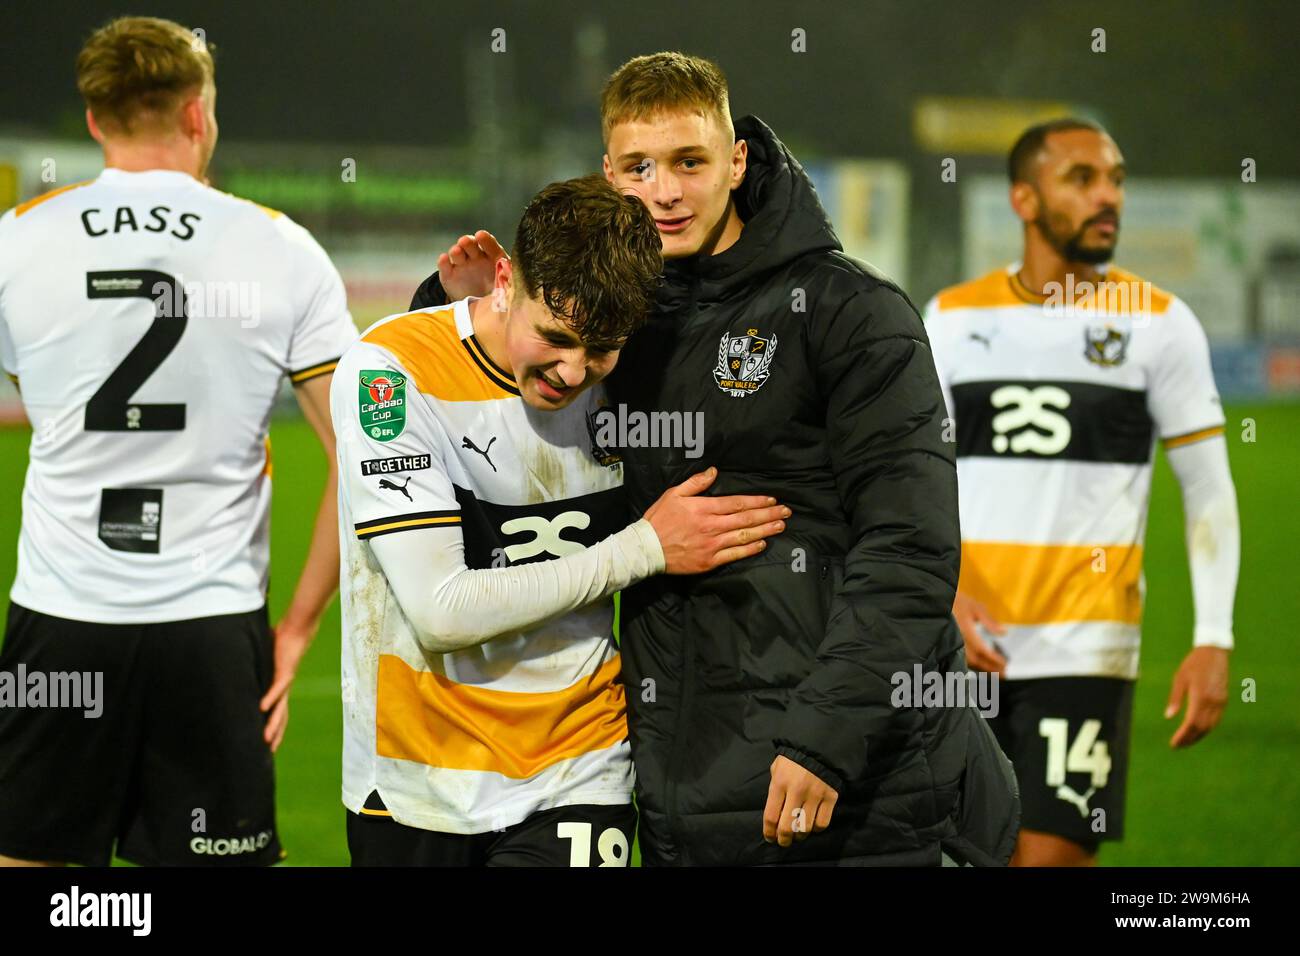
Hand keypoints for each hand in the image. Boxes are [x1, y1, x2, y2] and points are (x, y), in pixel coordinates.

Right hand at [259, 615, 318, 751]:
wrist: (296, 631)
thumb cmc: (280, 644)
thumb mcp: (263, 661)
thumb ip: (254, 668)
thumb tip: (238, 668)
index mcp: (279, 689)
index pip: (277, 714)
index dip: (273, 730)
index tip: (266, 747)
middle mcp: (283, 690)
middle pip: (280, 718)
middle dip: (274, 736)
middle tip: (267, 755)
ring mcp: (285, 683)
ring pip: (279, 709)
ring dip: (273, 724)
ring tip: (265, 740)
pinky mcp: (285, 672)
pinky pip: (277, 688)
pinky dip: (270, 699)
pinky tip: (262, 710)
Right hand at [438, 230, 504, 299]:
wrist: (477, 303)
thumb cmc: (496, 291)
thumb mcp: (505, 287)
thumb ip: (506, 282)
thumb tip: (509, 285)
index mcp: (492, 257)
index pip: (490, 246)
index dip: (486, 240)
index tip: (481, 235)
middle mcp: (475, 257)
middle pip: (471, 245)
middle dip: (468, 242)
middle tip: (465, 241)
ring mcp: (461, 264)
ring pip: (457, 253)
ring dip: (456, 251)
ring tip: (457, 251)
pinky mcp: (448, 274)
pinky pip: (445, 266)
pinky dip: (443, 262)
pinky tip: (444, 259)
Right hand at [643, 467, 788, 573]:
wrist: (646, 549)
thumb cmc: (659, 519)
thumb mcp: (673, 494)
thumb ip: (695, 482)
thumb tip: (714, 471)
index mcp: (704, 508)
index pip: (737, 503)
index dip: (757, 501)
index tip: (773, 499)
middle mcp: (712, 526)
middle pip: (746, 519)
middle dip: (769, 514)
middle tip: (787, 512)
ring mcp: (712, 545)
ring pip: (745, 536)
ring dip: (765, 530)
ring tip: (781, 526)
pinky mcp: (710, 561)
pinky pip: (735, 554)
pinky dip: (750, 549)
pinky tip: (762, 544)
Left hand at [763, 754, 837, 845]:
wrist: (820, 746)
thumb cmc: (794, 757)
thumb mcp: (777, 768)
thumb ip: (775, 788)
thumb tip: (774, 812)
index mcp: (780, 783)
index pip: (771, 816)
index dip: (769, 832)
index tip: (770, 838)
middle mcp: (797, 791)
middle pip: (787, 826)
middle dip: (783, 839)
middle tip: (784, 842)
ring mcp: (815, 794)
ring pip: (806, 827)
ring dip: (800, 835)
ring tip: (798, 834)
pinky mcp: (831, 797)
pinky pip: (823, 823)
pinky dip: (817, 829)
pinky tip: (813, 826)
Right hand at [953, 591, 1006, 675]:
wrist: (938, 601)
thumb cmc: (959, 602)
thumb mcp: (976, 607)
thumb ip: (990, 621)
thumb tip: (1003, 633)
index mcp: (966, 630)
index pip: (981, 649)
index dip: (993, 658)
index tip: (1005, 664)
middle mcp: (958, 640)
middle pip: (975, 660)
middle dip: (990, 668)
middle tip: (1003, 673)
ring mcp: (952, 643)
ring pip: (968, 662)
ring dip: (982, 668)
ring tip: (995, 672)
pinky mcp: (949, 645)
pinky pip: (962, 659)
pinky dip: (973, 664)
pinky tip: (980, 665)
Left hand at [1165, 646, 1228, 747]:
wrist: (1214, 652)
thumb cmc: (1193, 664)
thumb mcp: (1180, 678)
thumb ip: (1175, 698)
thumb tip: (1168, 717)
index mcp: (1200, 696)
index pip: (1192, 723)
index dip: (1183, 736)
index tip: (1174, 744)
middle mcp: (1213, 702)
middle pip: (1202, 728)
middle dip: (1190, 739)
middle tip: (1178, 745)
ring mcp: (1220, 702)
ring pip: (1210, 726)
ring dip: (1198, 736)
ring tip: (1186, 741)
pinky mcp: (1224, 700)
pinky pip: (1216, 719)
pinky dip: (1206, 728)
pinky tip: (1197, 730)